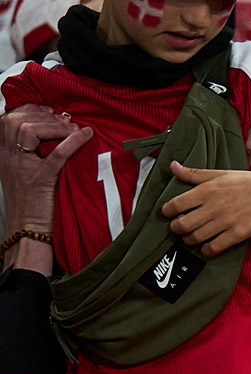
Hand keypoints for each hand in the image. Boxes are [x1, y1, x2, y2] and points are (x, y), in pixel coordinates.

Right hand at [1, 105, 91, 231]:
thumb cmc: (28, 201)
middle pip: (16, 120)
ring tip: (72, 128)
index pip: (7, 119)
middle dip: (43, 116)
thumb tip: (49, 134)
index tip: (48, 112)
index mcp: (4, 154)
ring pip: (29, 131)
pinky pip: (57, 154)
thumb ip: (26, 153)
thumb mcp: (19, 171)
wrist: (26, 227)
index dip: (29, 110)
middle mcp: (9, 157)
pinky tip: (85, 135)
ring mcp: (23, 167)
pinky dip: (73, 141)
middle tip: (64, 120)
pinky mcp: (41, 179)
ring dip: (54, 125)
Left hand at [161, 162, 250, 256]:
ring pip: (195, 237)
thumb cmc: (250, 183)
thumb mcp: (222, 173)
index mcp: (207, 190)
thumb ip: (195, 174)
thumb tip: (173, 166)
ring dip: (189, 240)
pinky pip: (213, 247)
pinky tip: (206, 247)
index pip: (176, 204)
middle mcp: (213, 207)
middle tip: (178, 227)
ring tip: (191, 237)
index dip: (167, 211)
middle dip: (176, 228)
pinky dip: (206, 250)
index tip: (168, 213)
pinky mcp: (236, 234)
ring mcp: (225, 222)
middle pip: (182, 224)